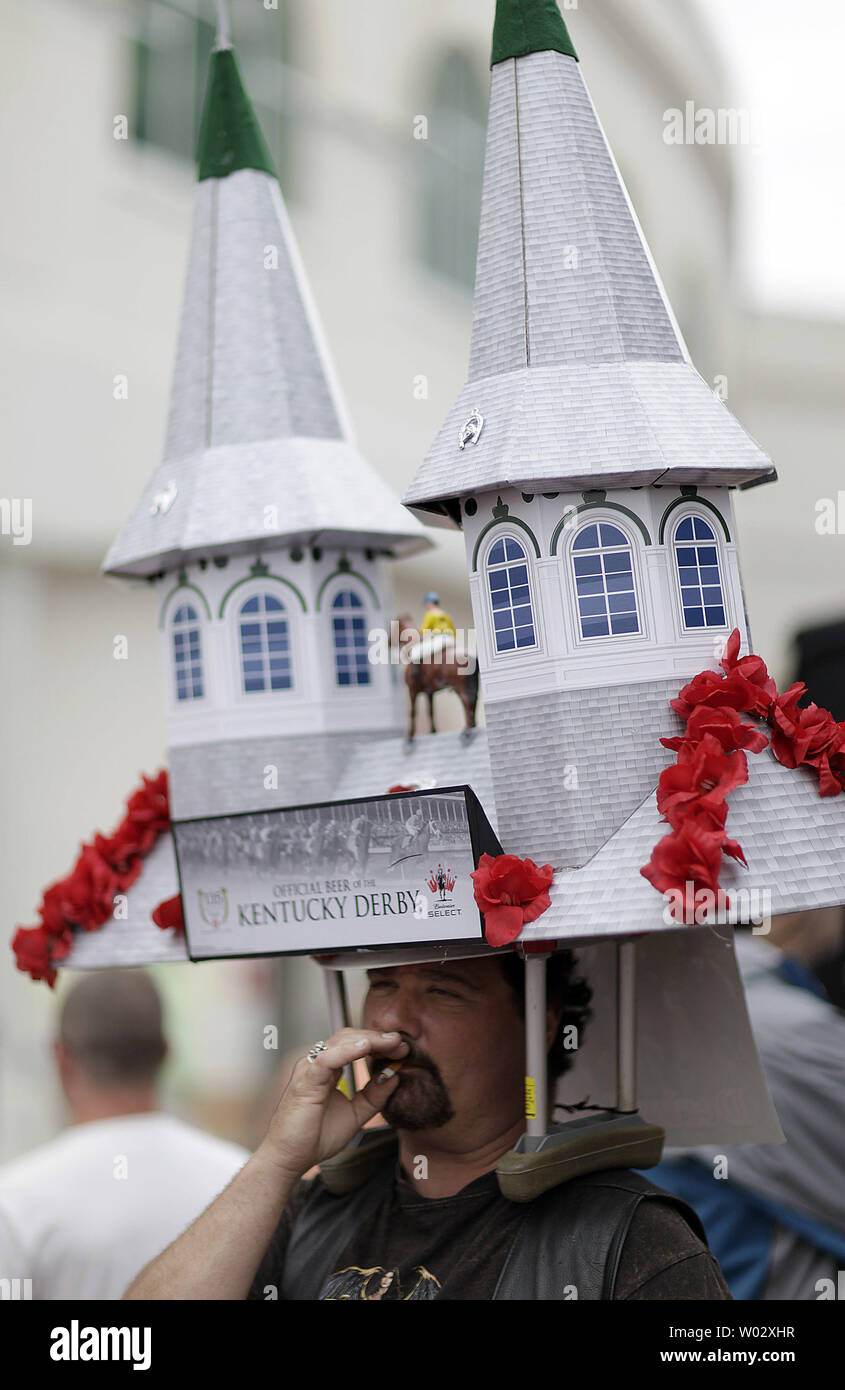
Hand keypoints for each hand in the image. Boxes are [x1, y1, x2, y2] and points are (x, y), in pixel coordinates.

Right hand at [260, 1029, 408, 1181]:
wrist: (290, 1159)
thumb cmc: (315, 1137)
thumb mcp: (355, 1114)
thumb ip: (374, 1096)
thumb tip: (394, 1076)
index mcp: (328, 1068)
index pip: (355, 1043)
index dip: (379, 1042)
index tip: (402, 1048)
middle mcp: (317, 1063)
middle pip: (350, 1036)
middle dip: (378, 1037)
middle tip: (401, 1042)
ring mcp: (310, 1069)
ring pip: (340, 1041)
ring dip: (369, 1039)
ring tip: (390, 1042)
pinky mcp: (305, 1081)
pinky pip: (327, 1059)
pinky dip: (347, 1050)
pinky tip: (365, 1047)